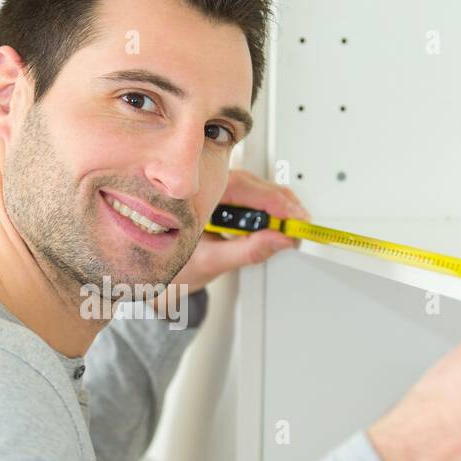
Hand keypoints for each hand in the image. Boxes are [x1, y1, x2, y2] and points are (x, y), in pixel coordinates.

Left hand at [168, 169, 309, 293]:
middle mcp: (212, 186)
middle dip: (286, 208)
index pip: (251, 191)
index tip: (297, 222)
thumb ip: (247, 251)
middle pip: (261, 188)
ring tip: (294, 229)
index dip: (281, 207)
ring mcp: (221, 190)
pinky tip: (281, 224)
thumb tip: (278, 239)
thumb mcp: (213, 261)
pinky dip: (272, 212)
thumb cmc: (176, 265)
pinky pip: (255, 198)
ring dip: (282, 209)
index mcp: (202, 195)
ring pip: (261, 191)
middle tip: (302, 229)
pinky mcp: (228, 199)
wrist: (159, 273)